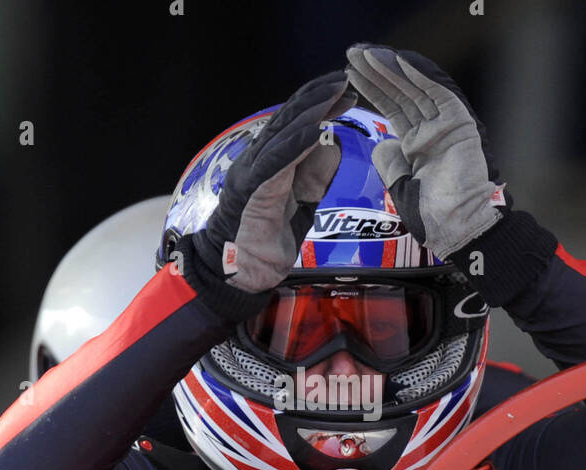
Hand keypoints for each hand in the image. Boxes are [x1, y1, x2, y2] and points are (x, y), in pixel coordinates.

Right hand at [180, 70, 354, 315]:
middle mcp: (258, 161)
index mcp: (270, 163)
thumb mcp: (302, 204)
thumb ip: (315, 178)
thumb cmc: (265, 241)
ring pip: (283, 133)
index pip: (296, 125)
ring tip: (335, 93)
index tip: (346, 92)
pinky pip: (277, 162)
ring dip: (311, 111)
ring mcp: (253, 173)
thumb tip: (333, 146)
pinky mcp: (253, 191)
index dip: (320, 105)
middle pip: (290, 120)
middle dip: (318, 97)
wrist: (239, 274)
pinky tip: (315, 129)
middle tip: (345, 80)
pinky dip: (296, 144)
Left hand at [345, 44, 507, 258]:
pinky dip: (420, 77)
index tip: (350, 73)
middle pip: (400, 94)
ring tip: (368, 54)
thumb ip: (389, 164)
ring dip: (391, 71)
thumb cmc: (432, 217)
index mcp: (417, 146)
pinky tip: (399, 61)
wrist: (456, 228)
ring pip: (415, 90)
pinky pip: (438, 95)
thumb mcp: (400, 187)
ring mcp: (446, 127)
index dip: (372, 90)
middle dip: (377, 74)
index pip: (392, 109)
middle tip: (353, 53)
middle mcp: (431, 132)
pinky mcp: (460, 125)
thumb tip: (382, 144)